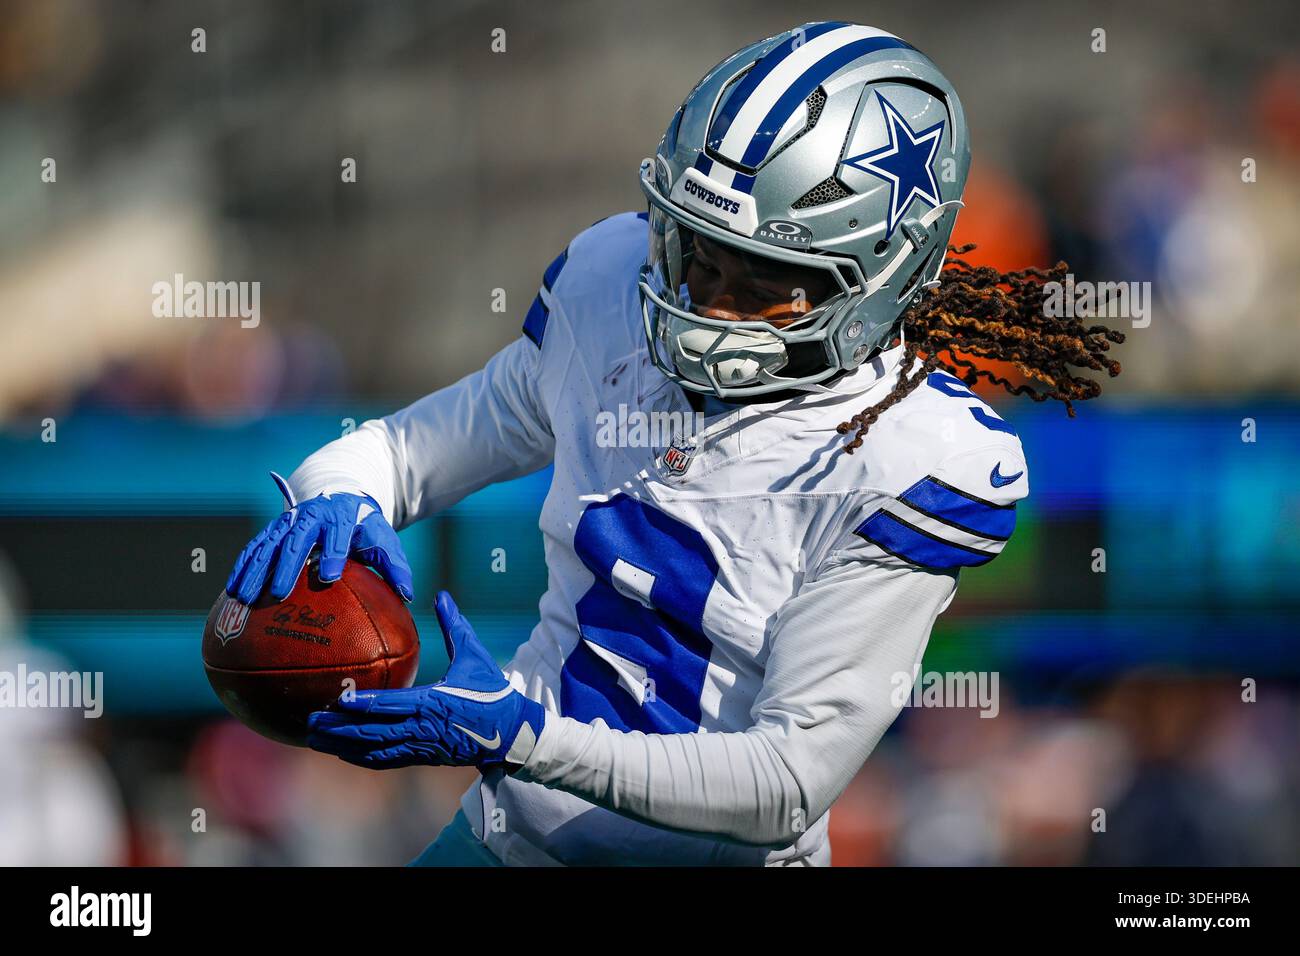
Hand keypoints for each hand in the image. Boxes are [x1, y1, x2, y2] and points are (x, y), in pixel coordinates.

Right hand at [225, 473, 413, 603]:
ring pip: (269, 545)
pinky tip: (231, 590)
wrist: (339, 497)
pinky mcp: (273, 529)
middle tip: (279, 593)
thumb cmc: (364, 528)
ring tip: (244, 597)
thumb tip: (408, 596)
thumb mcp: (383, 540)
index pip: (339, 537)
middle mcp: (312, 517)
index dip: (335, 555)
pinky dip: (242, 567)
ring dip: (256, 571)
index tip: (329, 577)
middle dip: (287, 567)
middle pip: (298, 541)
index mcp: (342, 518)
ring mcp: (289, 522)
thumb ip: (395, 566)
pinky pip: (254, 548)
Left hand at [307, 591, 545, 769]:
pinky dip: (361, 757)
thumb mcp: (474, 656)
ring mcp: (420, 746)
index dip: (362, 705)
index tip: (337, 700)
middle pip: (372, 733)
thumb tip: (441, 595)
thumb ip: (455, 625)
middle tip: (309, 723)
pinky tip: (341, 752)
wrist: (511, 733)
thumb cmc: (492, 693)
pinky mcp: (422, 756)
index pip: (390, 705)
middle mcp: (422, 728)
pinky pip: (385, 760)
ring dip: (342, 747)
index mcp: (433, 702)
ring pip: (373, 751)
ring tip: (314, 740)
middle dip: (338, 730)